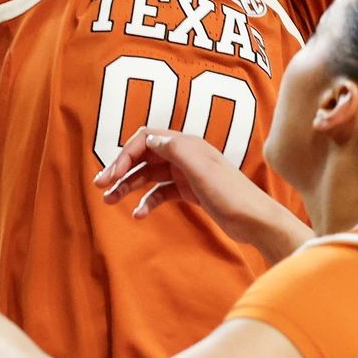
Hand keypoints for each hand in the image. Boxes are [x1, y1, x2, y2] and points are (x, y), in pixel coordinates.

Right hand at [95, 128, 310, 261]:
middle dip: (121, 170)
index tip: (110, 174)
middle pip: (144, 156)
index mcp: (186, 144)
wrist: (256, 221)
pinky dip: (147, 200)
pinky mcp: (191, 192)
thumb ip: (174, 149)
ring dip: (129, 186)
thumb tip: (148, 136)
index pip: (145, 139)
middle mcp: (185, 155)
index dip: (124, 154)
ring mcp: (187, 174)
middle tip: (100, 187)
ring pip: (149, 175)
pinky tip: (139, 214)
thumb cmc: (232, 194)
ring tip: (110, 202)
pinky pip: (162, 191)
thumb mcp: (201, 169)